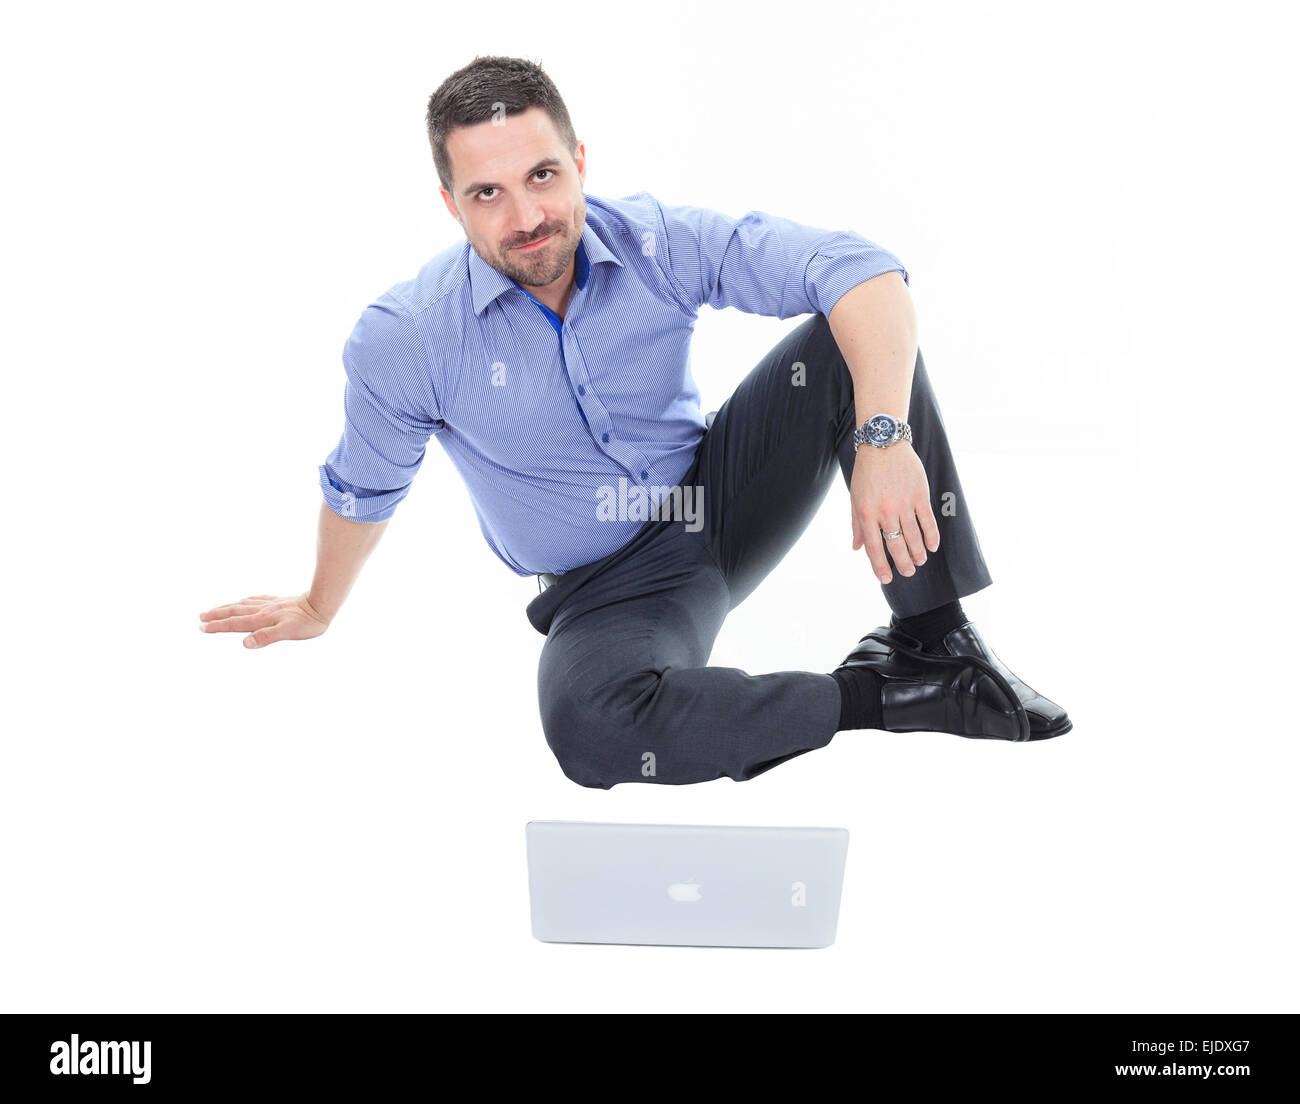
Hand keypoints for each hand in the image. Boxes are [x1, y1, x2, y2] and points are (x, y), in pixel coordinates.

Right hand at [198, 592, 330, 648]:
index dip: (218, 626)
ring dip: (226, 607)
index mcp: (262, 619)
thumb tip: (245, 643)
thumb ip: (265, 637)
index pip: (235, 623)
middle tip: (200, 617)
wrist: (321, 604)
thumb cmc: (306, 622)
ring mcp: (269, 604)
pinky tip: (242, 600)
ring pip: (243, 604)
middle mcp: (262, 610)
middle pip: (234, 612)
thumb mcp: (287, 633)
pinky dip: (244, 600)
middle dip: (216, 615)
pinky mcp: (277, 601)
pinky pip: (256, 599)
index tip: (202, 628)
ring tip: (214, 609)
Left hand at [849, 442, 939, 583]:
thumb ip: (857, 524)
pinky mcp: (919, 494)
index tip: (886, 579)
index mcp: (865, 513)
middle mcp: (884, 511)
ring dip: (917, 553)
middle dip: (902, 564)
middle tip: (908, 573)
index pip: (874, 548)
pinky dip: (931, 536)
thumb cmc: (866, 472)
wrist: (883, 443)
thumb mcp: (855, 498)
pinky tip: (932, 547)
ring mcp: (903, 503)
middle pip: (896, 545)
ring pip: (913, 536)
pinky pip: (927, 521)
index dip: (880, 566)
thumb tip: (857, 548)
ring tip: (919, 562)